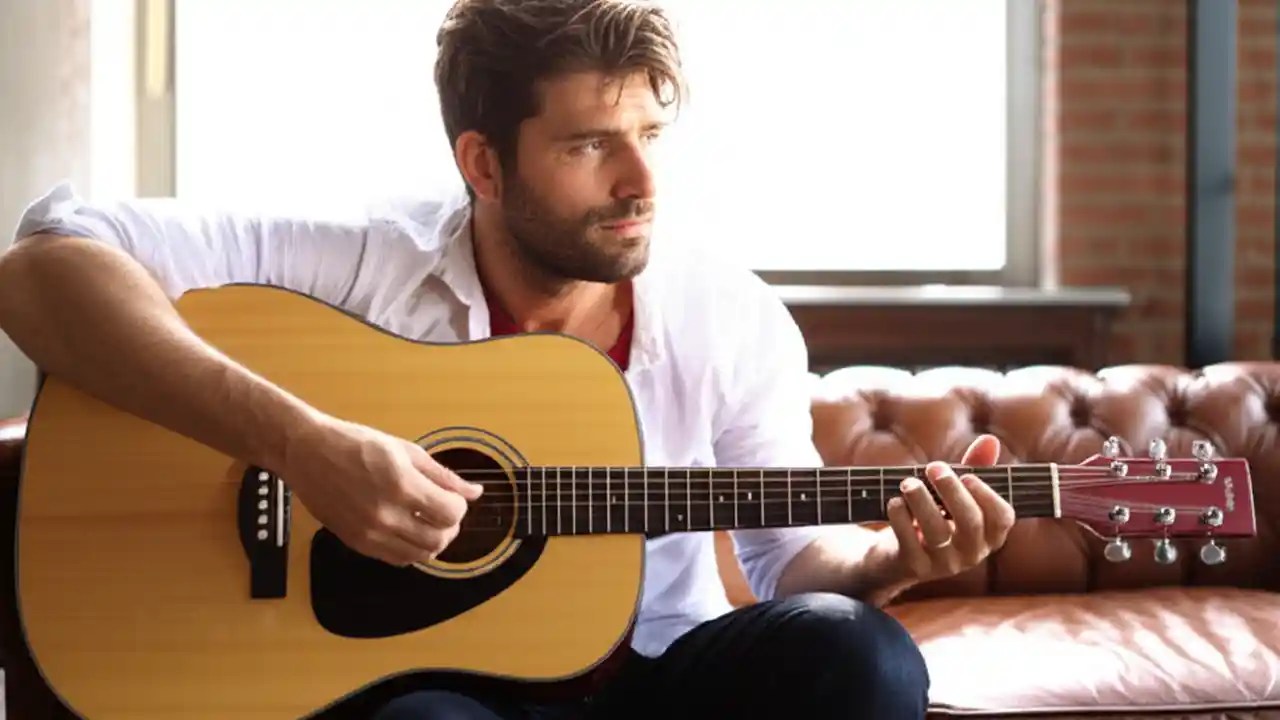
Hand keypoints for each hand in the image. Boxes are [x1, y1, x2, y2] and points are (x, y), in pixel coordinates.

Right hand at [279, 413, 482, 565]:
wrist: (307, 453)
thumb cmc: (355, 444)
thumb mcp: (405, 450)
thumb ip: (443, 475)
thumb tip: (474, 492)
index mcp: (401, 485)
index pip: (450, 514)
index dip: (459, 507)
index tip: (453, 498)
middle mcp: (386, 515)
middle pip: (439, 540)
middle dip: (450, 526)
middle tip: (443, 511)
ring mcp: (369, 533)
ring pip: (420, 555)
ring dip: (432, 541)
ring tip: (427, 522)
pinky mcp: (357, 543)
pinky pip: (396, 560)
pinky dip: (410, 550)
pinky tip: (407, 531)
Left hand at [877, 434, 1014, 585]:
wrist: (893, 557)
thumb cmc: (932, 517)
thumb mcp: (953, 494)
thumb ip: (974, 467)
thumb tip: (990, 440)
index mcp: (988, 535)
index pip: (1002, 519)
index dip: (988, 495)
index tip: (967, 475)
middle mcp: (971, 553)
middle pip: (970, 522)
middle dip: (951, 490)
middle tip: (933, 467)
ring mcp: (944, 563)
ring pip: (938, 531)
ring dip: (921, 500)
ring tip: (908, 482)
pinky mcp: (916, 567)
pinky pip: (909, 542)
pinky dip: (900, 517)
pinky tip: (894, 502)